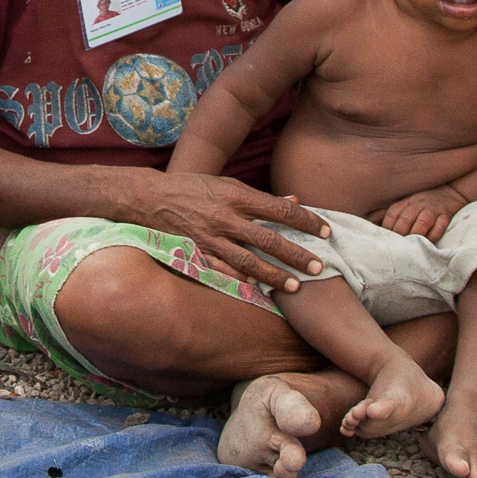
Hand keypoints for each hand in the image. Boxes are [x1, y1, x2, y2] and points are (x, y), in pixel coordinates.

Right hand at [117, 169, 328, 294]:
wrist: (150, 198)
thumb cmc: (193, 189)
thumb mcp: (228, 185)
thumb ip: (260, 198)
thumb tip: (294, 204)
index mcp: (237, 195)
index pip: (281, 210)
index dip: (307, 220)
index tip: (326, 231)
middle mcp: (226, 218)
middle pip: (270, 239)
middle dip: (297, 254)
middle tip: (320, 267)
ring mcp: (211, 239)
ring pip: (249, 261)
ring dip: (275, 276)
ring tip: (295, 287)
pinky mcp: (198, 254)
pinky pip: (224, 272)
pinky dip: (241, 283)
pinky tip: (257, 292)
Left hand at [373, 191, 462, 240]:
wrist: (450, 190)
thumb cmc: (422, 201)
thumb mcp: (404, 203)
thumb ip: (386, 213)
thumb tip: (367, 223)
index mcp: (405, 202)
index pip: (392, 215)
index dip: (388, 228)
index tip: (386, 240)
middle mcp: (418, 204)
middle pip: (405, 219)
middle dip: (400, 234)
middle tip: (398, 247)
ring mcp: (432, 209)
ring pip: (422, 222)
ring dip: (416, 235)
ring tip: (412, 246)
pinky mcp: (446, 214)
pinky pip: (440, 226)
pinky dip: (434, 235)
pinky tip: (429, 243)